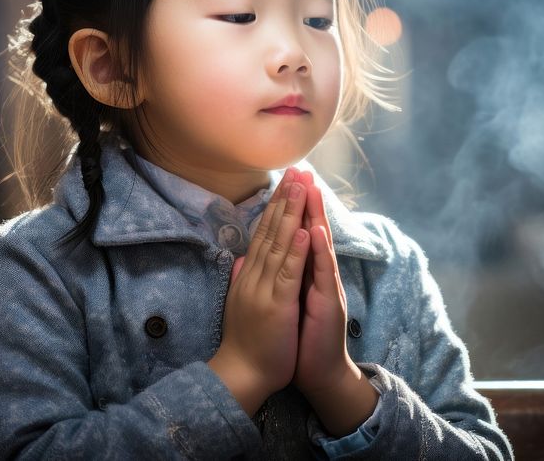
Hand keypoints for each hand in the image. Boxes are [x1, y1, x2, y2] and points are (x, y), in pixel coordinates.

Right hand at [213, 167, 310, 402]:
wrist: (242, 375)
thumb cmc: (246, 343)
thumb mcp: (242, 303)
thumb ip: (243, 278)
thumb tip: (240, 258)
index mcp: (250, 274)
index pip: (264, 232)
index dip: (276, 205)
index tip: (286, 180)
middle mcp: (255, 274)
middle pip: (271, 229)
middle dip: (285, 198)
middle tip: (296, 169)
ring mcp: (265, 287)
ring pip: (280, 244)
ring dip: (291, 213)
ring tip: (300, 186)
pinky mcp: (277, 304)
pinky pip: (288, 273)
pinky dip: (296, 250)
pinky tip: (303, 229)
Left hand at [291, 170, 356, 397]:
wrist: (319, 372)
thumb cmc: (303, 338)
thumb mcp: (290, 301)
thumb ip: (284, 276)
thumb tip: (268, 257)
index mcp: (307, 273)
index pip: (300, 234)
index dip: (295, 208)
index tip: (288, 181)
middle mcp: (320, 275)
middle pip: (313, 231)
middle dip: (308, 201)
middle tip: (303, 171)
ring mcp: (326, 286)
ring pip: (321, 245)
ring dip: (316, 215)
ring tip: (310, 188)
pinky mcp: (328, 303)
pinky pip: (323, 273)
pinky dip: (318, 251)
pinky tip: (313, 231)